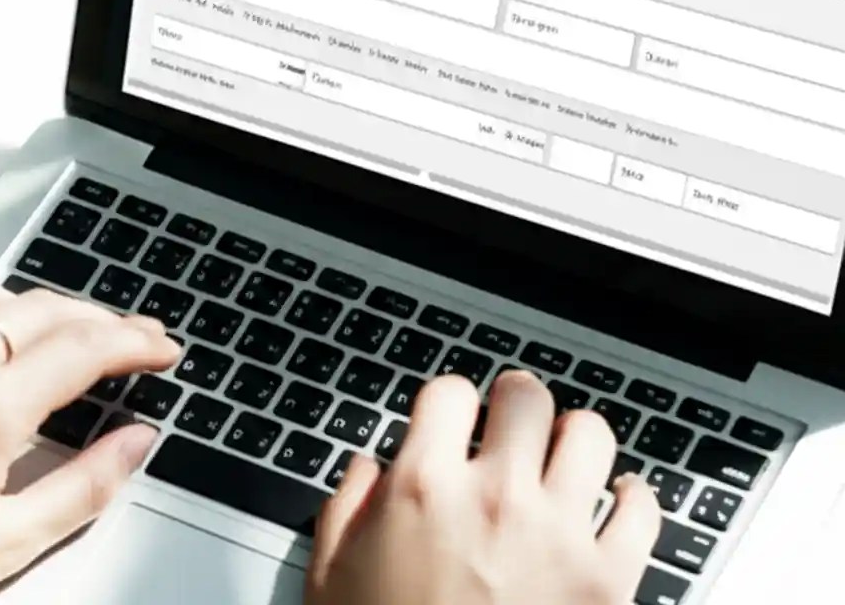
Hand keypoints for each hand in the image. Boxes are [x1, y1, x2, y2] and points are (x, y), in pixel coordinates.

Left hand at [0, 276, 179, 604]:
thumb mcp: (5, 543)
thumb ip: (84, 486)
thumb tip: (135, 443)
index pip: (85, 348)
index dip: (135, 342)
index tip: (160, 347)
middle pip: (43, 309)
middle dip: (98, 318)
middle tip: (128, 339)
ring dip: (28, 307)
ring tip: (53, 334)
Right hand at [305, 371, 660, 604]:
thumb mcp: (332, 578)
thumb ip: (346, 509)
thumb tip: (368, 469)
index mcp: (423, 490)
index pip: (448, 393)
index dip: (447, 404)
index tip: (450, 420)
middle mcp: (496, 498)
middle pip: (525, 398)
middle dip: (514, 404)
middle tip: (509, 422)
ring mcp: (559, 535)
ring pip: (590, 435)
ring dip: (572, 441)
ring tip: (559, 459)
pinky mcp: (610, 580)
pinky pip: (642, 509)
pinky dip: (631, 498)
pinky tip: (612, 502)